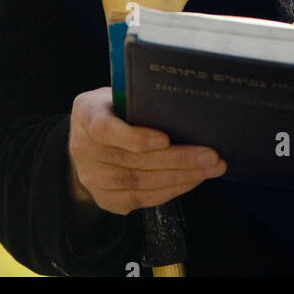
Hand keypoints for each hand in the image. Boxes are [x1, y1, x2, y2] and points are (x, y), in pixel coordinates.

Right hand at [68, 87, 226, 214]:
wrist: (87, 141)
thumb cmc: (113, 109)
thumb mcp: (117, 93)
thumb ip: (139, 97)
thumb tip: (183, 102)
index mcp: (86, 114)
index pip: (105, 129)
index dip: (135, 137)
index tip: (165, 139)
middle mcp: (84, 150)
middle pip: (133, 161)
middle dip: (177, 159)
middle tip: (210, 155)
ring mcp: (93, 179)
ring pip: (141, 183)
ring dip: (181, 177)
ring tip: (209, 168)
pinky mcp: (106, 199)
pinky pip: (142, 199)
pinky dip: (171, 190)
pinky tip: (192, 180)